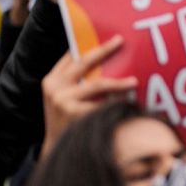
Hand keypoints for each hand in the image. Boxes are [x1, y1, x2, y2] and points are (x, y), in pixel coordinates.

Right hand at [40, 36, 136, 158]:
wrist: (57, 149)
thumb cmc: (66, 120)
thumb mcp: (62, 98)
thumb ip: (74, 81)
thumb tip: (102, 60)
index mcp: (51, 80)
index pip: (71, 56)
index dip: (89, 45)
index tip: (107, 37)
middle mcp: (55, 88)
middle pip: (84, 62)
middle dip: (104, 50)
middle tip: (120, 41)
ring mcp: (64, 101)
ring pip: (98, 84)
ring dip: (118, 82)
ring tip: (134, 81)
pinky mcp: (75, 114)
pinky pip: (102, 104)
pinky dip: (116, 102)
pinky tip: (128, 102)